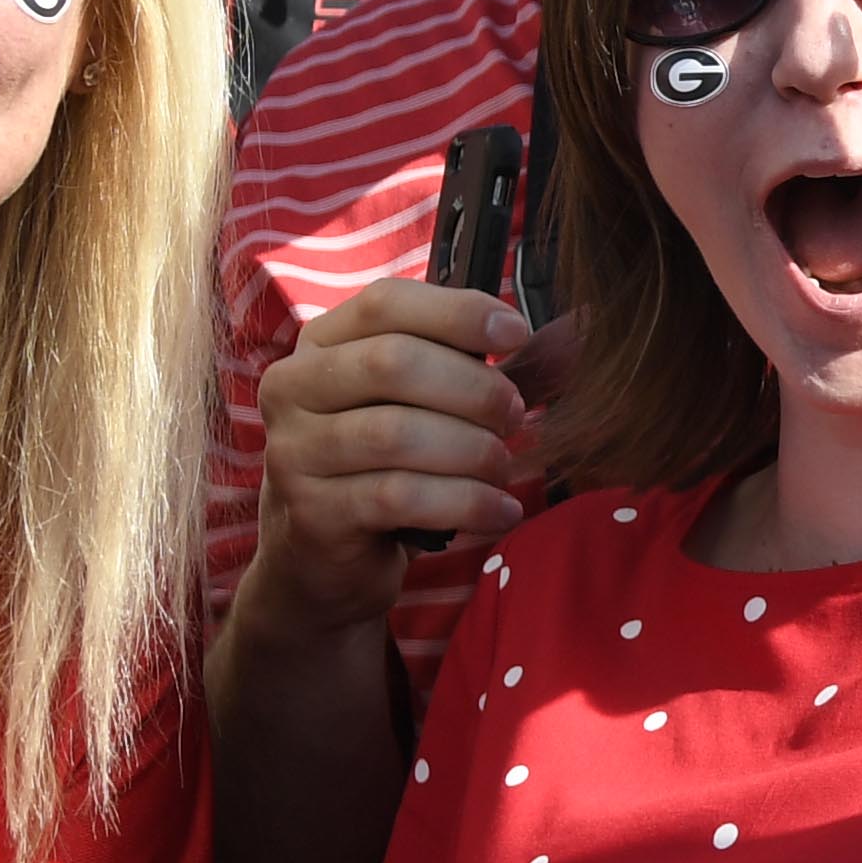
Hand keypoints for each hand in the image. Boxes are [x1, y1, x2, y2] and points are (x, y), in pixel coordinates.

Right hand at [247, 282, 555, 634]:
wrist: (322, 560)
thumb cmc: (382, 466)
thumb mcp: (419, 405)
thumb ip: (479, 369)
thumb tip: (569, 344)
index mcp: (321, 344)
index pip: (385, 302)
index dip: (458, 312)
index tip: (517, 334)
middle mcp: (292, 388)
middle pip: (392, 362)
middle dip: (473, 388)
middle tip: (514, 417)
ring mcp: (294, 452)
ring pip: (397, 433)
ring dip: (472, 450)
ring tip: (504, 468)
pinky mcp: (312, 513)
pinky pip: (400, 497)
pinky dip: (466, 503)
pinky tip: (501, 512)